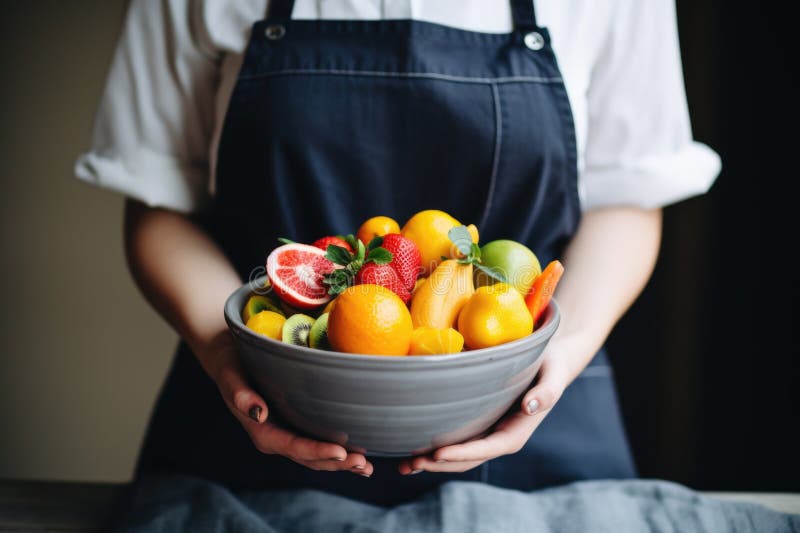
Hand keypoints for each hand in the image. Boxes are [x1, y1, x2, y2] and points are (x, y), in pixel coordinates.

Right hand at [204, 333, 373, 476]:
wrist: (230, 357)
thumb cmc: (232, 363)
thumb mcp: (231, 374)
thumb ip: (240, 394)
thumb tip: (258, 413)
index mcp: (263, 431)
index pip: (294, 446)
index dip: (317, 451)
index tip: (341, 452)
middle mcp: (276, 438)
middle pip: (309, 458)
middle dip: (336, 463)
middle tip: (364, 464)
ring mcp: (288, 435)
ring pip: (316, 457)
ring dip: (341, 464)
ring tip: (366, 468)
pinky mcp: (297, 427)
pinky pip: (319, 445)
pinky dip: (339, 454)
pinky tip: (360, 457)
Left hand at [397, 347, 571, 474]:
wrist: (551, 361)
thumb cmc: (551, 365)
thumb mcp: (553, 375)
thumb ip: (546, 392)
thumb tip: (530, 407)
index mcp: (516, 432)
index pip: (486, 449)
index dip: (462, 453)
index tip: (438, 454)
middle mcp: (499, 438)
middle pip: (467, 459)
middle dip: (439, 464)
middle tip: (410, 464)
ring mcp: (487, 433)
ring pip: (458, 455)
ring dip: (432, 462)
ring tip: (404, 465)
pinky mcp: (478, 423)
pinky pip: (455, 440)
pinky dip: (435, 448)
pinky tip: (412, 448)